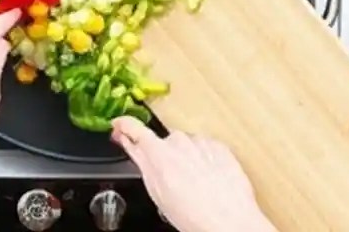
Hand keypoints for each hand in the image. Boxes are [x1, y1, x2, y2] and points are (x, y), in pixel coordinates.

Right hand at [111, 117, 275, 231]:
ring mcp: (201, 142)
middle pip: (163, 142)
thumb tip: (130, 145)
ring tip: (193, 186)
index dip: (123, 125)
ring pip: (185, 146)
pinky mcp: (219, 147)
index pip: (134, 128)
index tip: (118, 125)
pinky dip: (203, 161)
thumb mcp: (157, 192)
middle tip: (170, 181)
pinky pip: (204, 149)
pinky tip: (207, 181)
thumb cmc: (194, 215)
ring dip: (185, 160)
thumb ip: (141, 161)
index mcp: (158, 152)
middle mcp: (179, 141)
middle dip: (163, 156)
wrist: (230, 222)